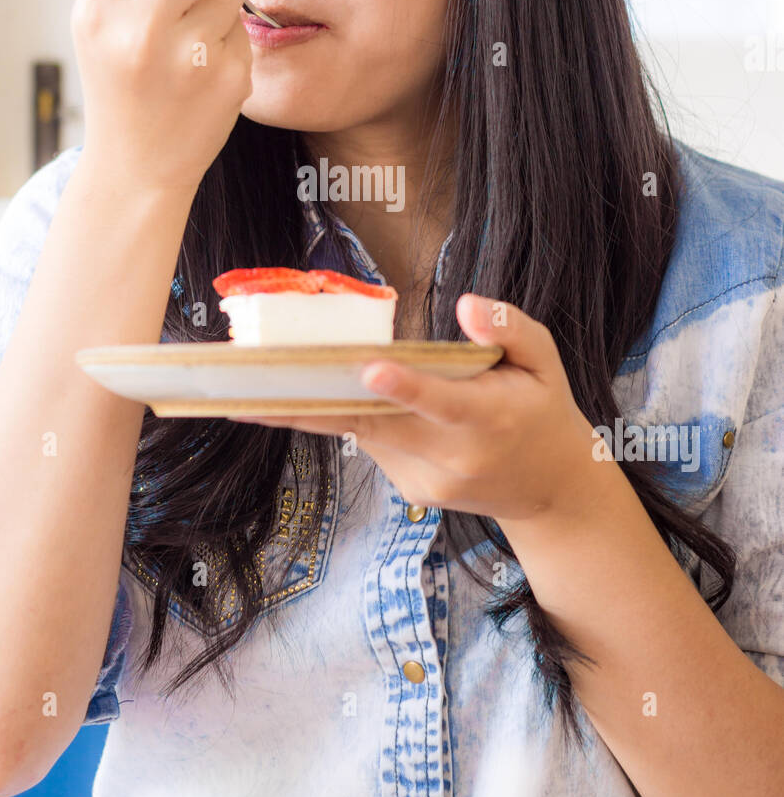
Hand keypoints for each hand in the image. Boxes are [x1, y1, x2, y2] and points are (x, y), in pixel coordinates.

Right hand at [70, 0, 252, 197]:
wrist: (137, 165)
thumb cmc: (117, 75)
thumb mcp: (102, 11)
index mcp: (98, 9)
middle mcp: (139, 33)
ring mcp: (189, 60)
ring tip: (193, 30)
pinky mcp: (229, 81)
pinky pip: (246, 25)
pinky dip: (231, 37)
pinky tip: (206, 67)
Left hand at [227, 294, 599, 524]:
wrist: (551, 491)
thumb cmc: (544, 412)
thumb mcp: (547, 362)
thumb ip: (511, 329)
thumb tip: (466, 305)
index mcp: (489, 418)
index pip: (442, 401)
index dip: (404, 386)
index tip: (368, 369)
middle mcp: (452, 455)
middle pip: (370, 423)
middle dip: (307, 404)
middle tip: (246, 388)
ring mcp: (425, 480)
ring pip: (362, 430)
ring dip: (318, 402)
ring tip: (255, 379)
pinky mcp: (410, 490)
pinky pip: (371, 441)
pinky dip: (358, 414)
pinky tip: (357, 394)